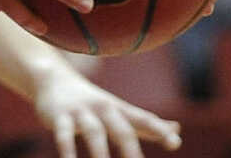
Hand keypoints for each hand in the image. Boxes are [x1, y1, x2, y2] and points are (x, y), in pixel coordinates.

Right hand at [33, 63, 180, 157]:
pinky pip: (63, 134)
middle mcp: (103, 108)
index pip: (142, 119)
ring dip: (101, 154)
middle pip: (122, 129)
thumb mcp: (119, 110)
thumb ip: (147, 123)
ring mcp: (80, 111)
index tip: (174, 142)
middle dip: (131, 151)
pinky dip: (68, 150)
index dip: (158, 129)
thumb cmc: (93, 103)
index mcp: (119, 109)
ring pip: (94, 132)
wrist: (53, 79)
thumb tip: (177, 130)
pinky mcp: (59, 116)